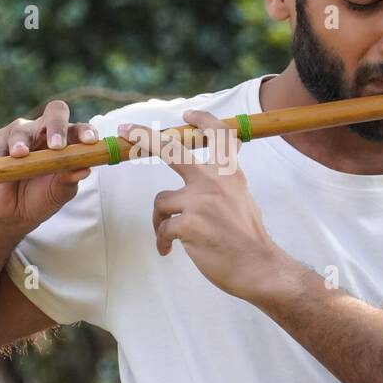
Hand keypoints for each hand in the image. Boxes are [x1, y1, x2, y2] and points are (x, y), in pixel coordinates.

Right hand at [0, 100, 100, 229]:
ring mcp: (21, 133)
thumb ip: (70, 179)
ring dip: (22, 141)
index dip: (85, 132)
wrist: (14, 214)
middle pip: (55, 113)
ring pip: (23, 129)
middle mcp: (45, 131)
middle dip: (57, 127)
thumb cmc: (42, 197)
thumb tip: (84, 169)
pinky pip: (0, 142)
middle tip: (57, 146)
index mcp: (67, 141)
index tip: (89, 142)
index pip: (79, 129)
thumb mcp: (59, 192)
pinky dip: (2, 152)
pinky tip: (4, 159)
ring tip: (21, 154)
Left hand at [119, 109, 282, 302]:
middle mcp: (214, 181)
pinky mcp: (188, 225)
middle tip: (125, 131)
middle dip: (145, 137)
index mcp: (230, 173)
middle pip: (172, 150)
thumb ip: (225, 180)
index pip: (218, 135)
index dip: (202, 121)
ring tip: (168, 237)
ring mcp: (200, 202)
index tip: (188, 115)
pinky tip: (168, 250)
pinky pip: (163, 228)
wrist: (257, 267)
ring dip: (160, 219)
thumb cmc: (247, 236)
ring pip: (161, 201)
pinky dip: (162, 240)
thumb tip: (218, 166)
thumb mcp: (242, 196)